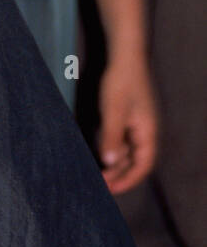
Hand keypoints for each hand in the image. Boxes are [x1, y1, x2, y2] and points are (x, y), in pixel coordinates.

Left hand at [97, 52, 157, 194]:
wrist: (125, 57)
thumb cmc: (121, 82)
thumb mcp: (113, 111)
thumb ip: (111, 136)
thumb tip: (110, 162)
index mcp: (148, 132)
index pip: (143, 165)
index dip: (128, 180)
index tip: (110, 189)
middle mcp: (146, 131)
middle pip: (136, 162)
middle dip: (120, 175)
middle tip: (100, 185)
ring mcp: (138, 124)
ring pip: (129, 152)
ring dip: (115, 164)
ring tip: (97, 173)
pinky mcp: (129, 118)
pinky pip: (124, 141)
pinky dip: (113, 150)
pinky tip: (100, 154)